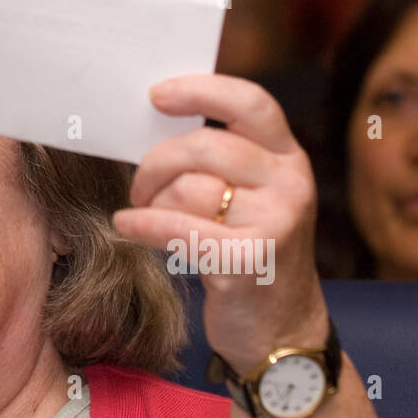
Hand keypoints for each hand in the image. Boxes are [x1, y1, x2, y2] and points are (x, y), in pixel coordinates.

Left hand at [114, 74, 380, 417]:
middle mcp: (290, 183)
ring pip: (188, 188)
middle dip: (156, 163)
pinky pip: (177, 228)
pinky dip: (143, 224)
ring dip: (153, 201)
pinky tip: (126, 225)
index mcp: (287, 157)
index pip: (250, 103)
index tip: (157, 95)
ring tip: (147, 212)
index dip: (201, 91)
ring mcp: (276, 223)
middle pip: (203, 146)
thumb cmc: (247, 249)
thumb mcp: (251, 195)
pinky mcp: (250, 261)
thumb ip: (220, 157)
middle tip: (139, 183)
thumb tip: (152, 118)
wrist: (281, 327)